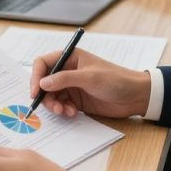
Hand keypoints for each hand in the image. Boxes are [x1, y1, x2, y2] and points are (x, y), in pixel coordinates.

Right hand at [31, 49, 150, 118]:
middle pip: (45, 82)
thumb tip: (42, 83)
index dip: (36, 76)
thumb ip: (64, 79)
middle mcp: (68, 71)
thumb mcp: (89, 77)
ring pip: (51, 96)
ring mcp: (72, 86)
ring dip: (54, 105)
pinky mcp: (76, 100)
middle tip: (52, 107)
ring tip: (64, 112)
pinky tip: (72, 113)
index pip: (43, 63)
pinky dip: (63, 111)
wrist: (135, 96)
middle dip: (45, 95)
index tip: (36, 92)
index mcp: (70, 57)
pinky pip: (61, 105)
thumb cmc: (116, 79)